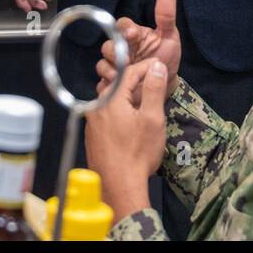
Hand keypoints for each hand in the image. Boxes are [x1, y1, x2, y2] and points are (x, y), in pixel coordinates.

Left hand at [85, 59, 168, 220]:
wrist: (118, 187)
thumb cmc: (136, 155)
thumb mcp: (152, 118)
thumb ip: (153, 90)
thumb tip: (156, 67)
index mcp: (110, 99)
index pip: (129, 72)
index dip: (146, 67)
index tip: (159, 65)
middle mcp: (97, 108)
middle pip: (118, 85)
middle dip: (137, 81)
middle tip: (154, 82)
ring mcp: (92, 123)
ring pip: (111, 101)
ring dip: (128, 98)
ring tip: (145, 103)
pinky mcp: (93, 136)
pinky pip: (106, 115)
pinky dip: (120, 112)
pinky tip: (131, 123)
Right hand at [96, 0, 180, 101]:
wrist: (165, 86)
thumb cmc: (166, 58)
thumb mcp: (169, 37)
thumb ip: (166, 16)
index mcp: (132, 35)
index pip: (121, 25)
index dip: (124, 28)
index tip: (132, 34)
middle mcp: (120, 49)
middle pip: (107, 45)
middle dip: (113, 51)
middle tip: (124, 59)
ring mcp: (114, 66)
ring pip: (102, 64)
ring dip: (109, 70)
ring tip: (119, 77)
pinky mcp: (112, 84)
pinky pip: (103, 84)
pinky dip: (107, 86)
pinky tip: (116, 89)